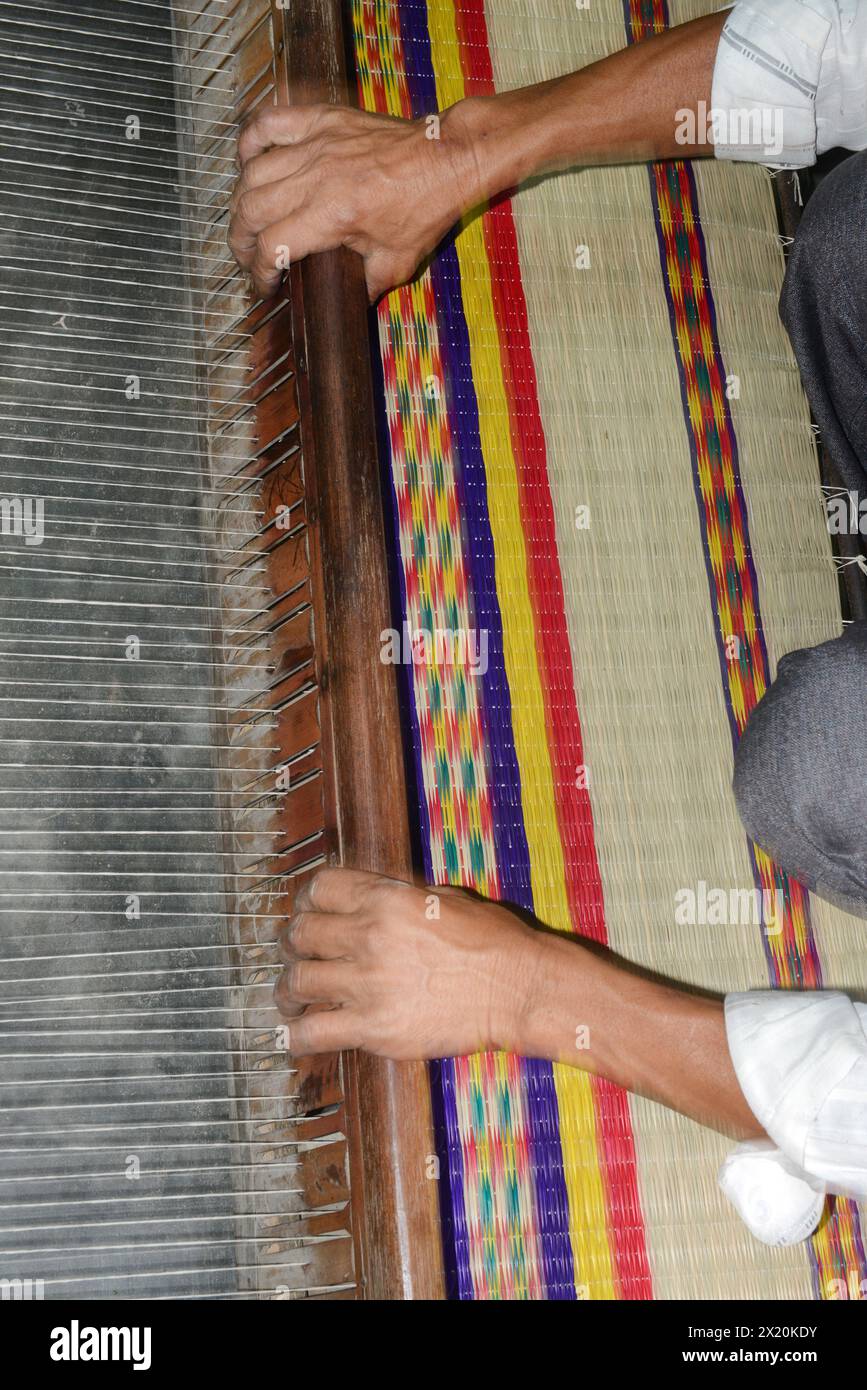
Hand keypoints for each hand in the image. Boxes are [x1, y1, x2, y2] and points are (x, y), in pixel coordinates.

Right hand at [229, 102, 482, 301]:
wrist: (446, 158)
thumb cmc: (425, 209)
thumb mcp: (396, 263)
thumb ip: (363, 288)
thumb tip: (344, 310)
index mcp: (333, 217)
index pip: (272, 247)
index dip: (259, 272)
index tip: (264, 285)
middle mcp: (317, 179)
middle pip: (251, 210)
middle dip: (240, 242)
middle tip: (245, 258)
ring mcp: (316, 145)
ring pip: (252, 173)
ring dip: (240, 202)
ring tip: (244, 222)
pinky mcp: (321, 119)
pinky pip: (268, 123)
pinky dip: (249, 142)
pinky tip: (247, 164)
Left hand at [274, 868, 539, 1058]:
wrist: (517, 987)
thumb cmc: (491, 941)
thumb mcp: (441, 898)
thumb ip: (396, 898)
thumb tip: (367, 899)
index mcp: (385, 899)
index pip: (319, 889)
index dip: (306, 901)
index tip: (308, 913)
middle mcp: (369, 936)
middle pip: (300, 934)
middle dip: (293, 944)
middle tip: (296, 955)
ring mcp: (368, 984)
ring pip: (297, 981)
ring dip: (288, 989)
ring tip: (291, 996)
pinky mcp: (374, 1028)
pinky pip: (312, 1032)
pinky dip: (295, 1035)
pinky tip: (296, 1034)